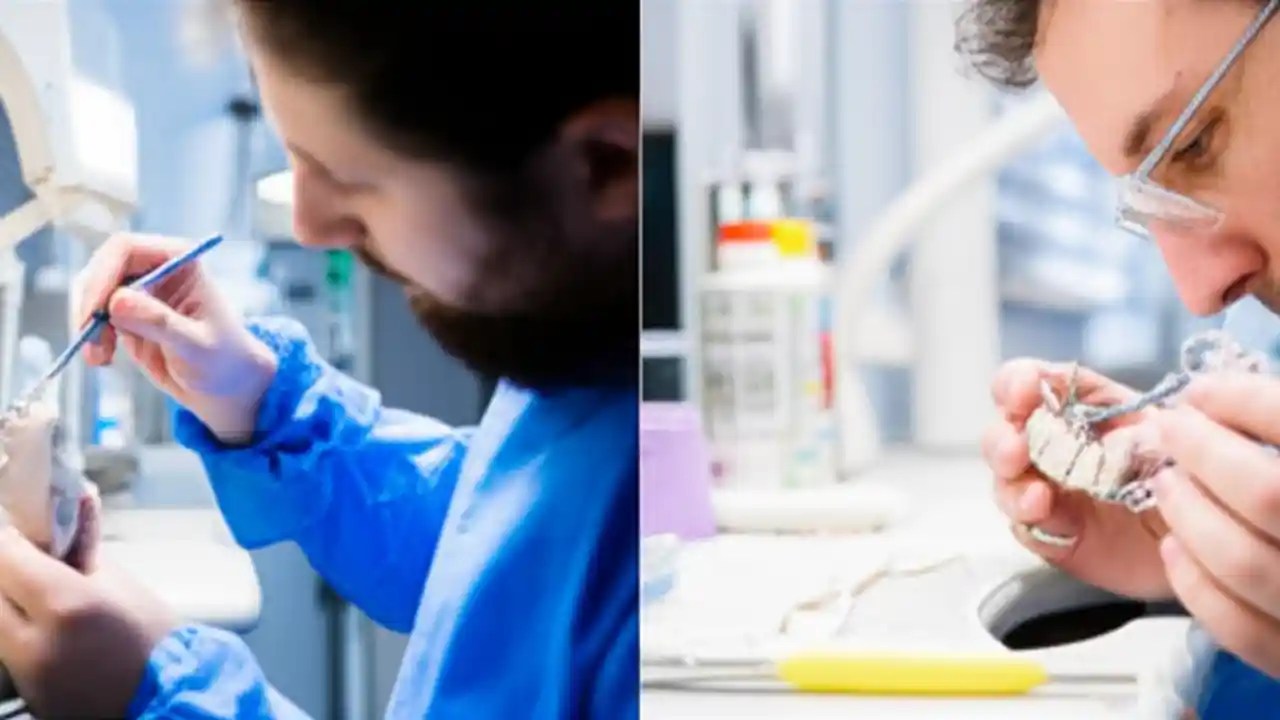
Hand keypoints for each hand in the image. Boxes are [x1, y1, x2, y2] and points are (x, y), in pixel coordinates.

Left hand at [0, 527, 176, 718]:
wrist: (167, 694)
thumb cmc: (155, 636)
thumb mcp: (122, 583)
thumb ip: (82, 554)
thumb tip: (62, 527)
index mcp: (64, 605)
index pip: (7, 557)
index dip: (15, 541)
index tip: (26, 536)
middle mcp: (33, 641)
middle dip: (9, 574)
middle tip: (31, 566)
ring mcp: (26, 673)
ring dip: (10, 604)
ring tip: (41, 599)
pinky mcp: (26, 692)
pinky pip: (9, 651)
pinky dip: (20, 633)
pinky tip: (48, 630)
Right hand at [74, 233, 277, 442]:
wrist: (227, 385)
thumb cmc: (223, 359)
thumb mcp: (195, 345)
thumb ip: (159, 322)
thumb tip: (117, 301)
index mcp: (179, 260)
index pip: (126, 249)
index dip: (102, 275)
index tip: (94, 311)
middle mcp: (155, 269)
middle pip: (101, 269)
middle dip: (88, 303)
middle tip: (88, 339)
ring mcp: (138, 292)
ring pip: (92, 294)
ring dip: (87, 324)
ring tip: (99, 358)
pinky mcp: (126, 316)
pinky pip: (94, 318)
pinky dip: (90, 337)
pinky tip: (102, 360)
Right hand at [982, 358, 1172, 598]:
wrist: (1210, 531)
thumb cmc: (1186, 468)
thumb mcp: (1166, 427)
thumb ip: (1126, 412)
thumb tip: (1088, 402)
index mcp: (1072, 409)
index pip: (1023, 384)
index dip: (1014, 384)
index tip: (1023, 394)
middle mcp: (1050, 448)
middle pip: (1002, 435)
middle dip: (1002, 440)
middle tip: (1017, 452)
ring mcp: (1048, 493)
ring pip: (1005, 484)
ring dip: (1013, 486)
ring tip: (1038, 497)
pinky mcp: (1054, 536)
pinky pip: (1026, 530)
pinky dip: (1031, 523)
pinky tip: (1048, 517)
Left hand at [1153, 373, 1279, 677]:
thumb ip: (1270, 421)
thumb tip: (1217, 375)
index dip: (1242, 399)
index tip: (1201, 391)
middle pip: (1267, 494)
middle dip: (1204, 454)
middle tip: (1171, 429)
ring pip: (1244, 561)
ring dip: (1189, 514)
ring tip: (1164, 483)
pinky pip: (1240, 628)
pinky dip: (1195, 583)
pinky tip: (1175, 547)